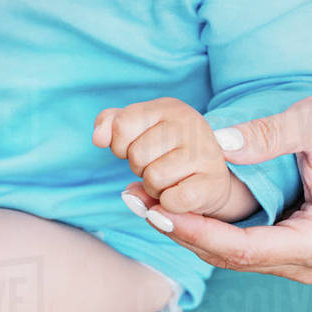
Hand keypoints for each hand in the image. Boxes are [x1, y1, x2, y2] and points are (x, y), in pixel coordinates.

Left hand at [93, 96, 252, 220]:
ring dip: (154, 188)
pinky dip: (168, 204)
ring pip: (153, 179)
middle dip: (140, 168)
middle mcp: (190, 123)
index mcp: (168, 107)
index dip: (119, 145)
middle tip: (159, 165)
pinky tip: (180, 193)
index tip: (135, 147)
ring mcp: (204, 152)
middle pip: (136, 156)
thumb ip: (109, 124)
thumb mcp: (136, 128)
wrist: (210, 176)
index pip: (121, 125)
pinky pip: (172, 200)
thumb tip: (98, 138)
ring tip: (170, 178)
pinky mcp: (212, 183)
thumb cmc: (166, 151)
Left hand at [117, 93, 311, 282]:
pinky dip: (200, 224)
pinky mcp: (284, 244)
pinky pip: (236, 243)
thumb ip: (271, 132)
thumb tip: (219, 142)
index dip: (197, 233)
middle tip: (131, 201)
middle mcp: (306, 259)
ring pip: (228, 254)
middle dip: (178, 231)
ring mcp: (295, 256)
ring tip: (136, 200)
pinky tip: (165, 202)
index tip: (157, 212)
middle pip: (229, 257)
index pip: (245, 249)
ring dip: (183, 229)